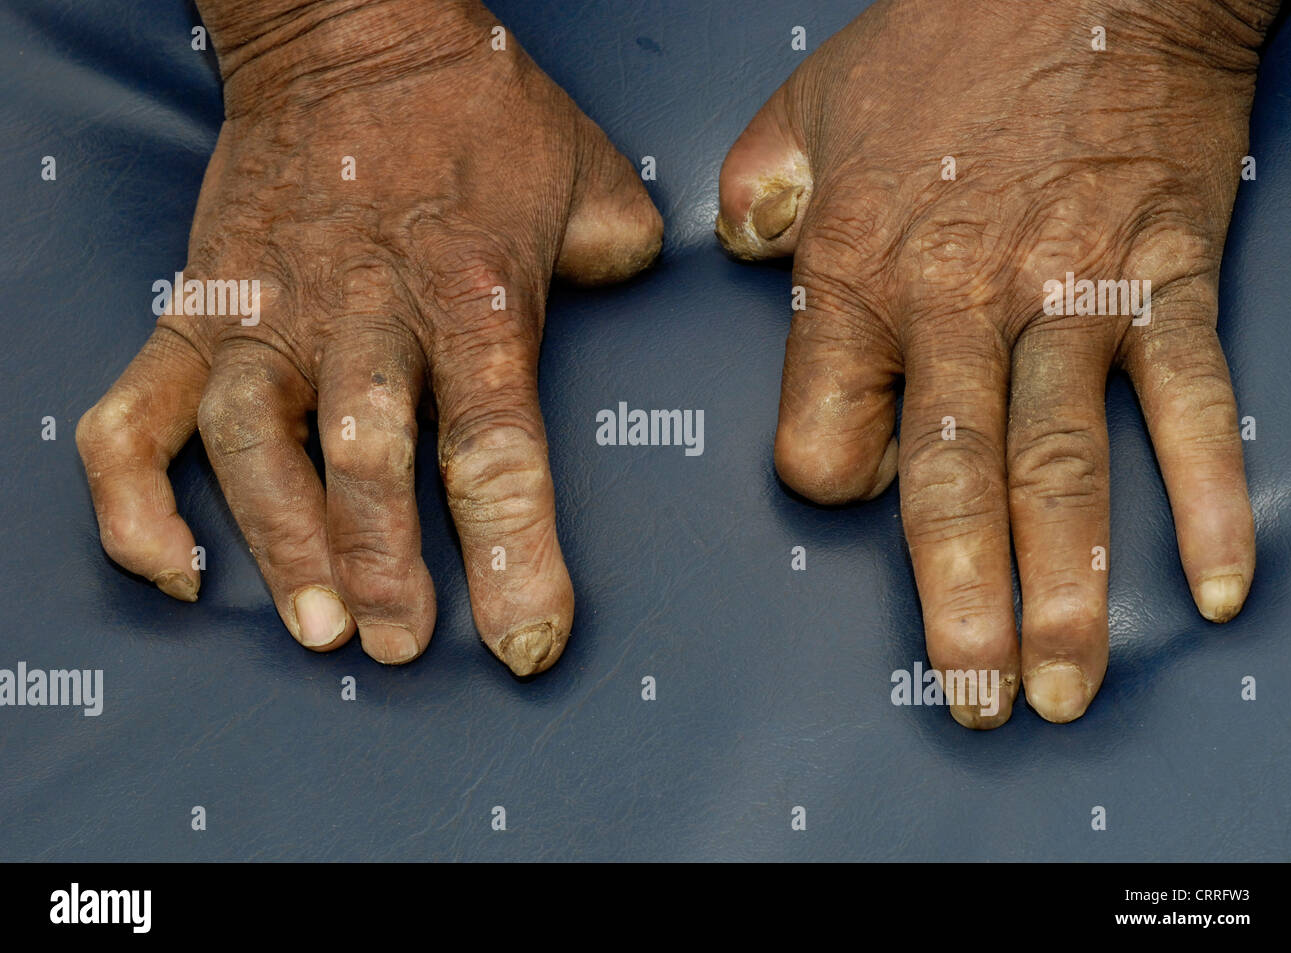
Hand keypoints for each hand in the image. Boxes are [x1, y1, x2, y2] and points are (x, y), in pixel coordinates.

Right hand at [76, 0, 660, 672]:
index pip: (495, 448)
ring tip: (312, 627)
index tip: (527, 641)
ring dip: (278, 545)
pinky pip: (133, 413)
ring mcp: (268, 313)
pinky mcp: (197, 307)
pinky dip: (133, 500)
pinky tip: (173, 566)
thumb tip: (639, 309)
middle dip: (382, 565)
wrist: (351, 28)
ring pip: (250, 445)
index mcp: (474, 296)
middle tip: (401, 646)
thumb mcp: (589, 178)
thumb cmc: (477, 111)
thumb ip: (622, 259)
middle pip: (365, 459)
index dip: (513, 555)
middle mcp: (363, 313)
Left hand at [717, 0, 1275, 724]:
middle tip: (974, 701)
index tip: (867, 489)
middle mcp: (952, 308)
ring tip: (1068, 686)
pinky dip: (1206, 497)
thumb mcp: (802, 108)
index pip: (824, 443)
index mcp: (852, 279)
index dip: (840, 483)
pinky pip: (1188, 408)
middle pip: (946, 490)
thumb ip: (755, 195)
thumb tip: (740, 254)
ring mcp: (1064, 302)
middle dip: (960, 610)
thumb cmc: (945, 37)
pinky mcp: (1160, 283)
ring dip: (1068, 591)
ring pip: (1061, 473)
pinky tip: (1216, 583)